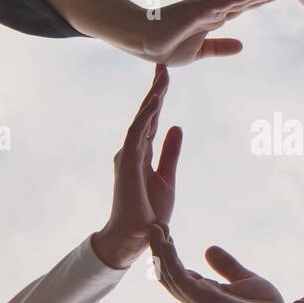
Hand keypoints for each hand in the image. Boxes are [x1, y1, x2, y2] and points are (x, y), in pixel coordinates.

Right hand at [92, 66, 181, 268]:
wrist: (137, 236)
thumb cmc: (149, 210)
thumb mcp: (166, 176)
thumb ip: (170, 152)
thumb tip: (177, 127)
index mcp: (142, 153)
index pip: (152, 120)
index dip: (159, 98)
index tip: (166, 76)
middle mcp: (132, 151)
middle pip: (146, 115)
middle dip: (155, 91)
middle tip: (163, 66)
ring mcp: (128, 156)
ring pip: (141, 121)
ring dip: (151, 100)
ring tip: (161, 79)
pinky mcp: (126, 164)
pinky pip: (136, 136)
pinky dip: (145, 118)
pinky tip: (154, 103)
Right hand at [135, 0, 291, 65]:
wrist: (144, 42)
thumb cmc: (167, 45)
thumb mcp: (200, 51)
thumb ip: (219, 47)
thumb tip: (242, 46)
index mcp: (216, 16)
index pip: (246, 5)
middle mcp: (215, 7)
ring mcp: (209, 7)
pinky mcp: (201, 9)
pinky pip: (227, 0)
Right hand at [148, 224, 290, 302]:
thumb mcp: (244, 280)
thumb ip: (227, 266)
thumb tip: (209, 249)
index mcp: (204, 293)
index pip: (177, 272)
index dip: (168, 252)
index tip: (164, 230)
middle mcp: (196, 298)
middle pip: (168, 273)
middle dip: (159, 249)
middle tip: (154, 225)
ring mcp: (198, 299)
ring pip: (169, 274)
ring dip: (160, 251)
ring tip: (155, 228)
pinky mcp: (205, 299)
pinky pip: (180, 277)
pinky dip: (170, 260)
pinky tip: (166, 243)